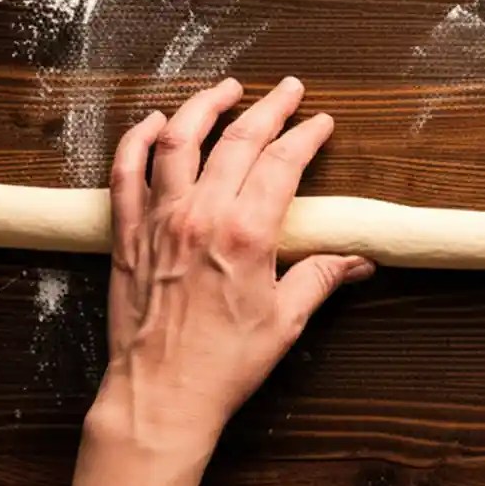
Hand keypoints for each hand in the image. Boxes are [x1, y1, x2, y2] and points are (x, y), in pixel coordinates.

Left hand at [94, 76, 372, 446]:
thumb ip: (321, 278)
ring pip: (178, 140)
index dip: (306, 136)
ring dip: (204, 106)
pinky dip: (138, 139)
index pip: (283, 163)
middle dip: (269, 107)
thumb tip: (359, 260)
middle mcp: (201, 215)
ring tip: (226, 88)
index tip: (321, 122)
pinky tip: (157, 122)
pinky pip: (125, 171)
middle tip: (288, 89)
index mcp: (247, 234)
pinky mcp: (127, 234)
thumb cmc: (225, 365)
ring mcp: (159, 220)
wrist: (161, 397)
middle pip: (238, 139)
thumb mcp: (286, 321)